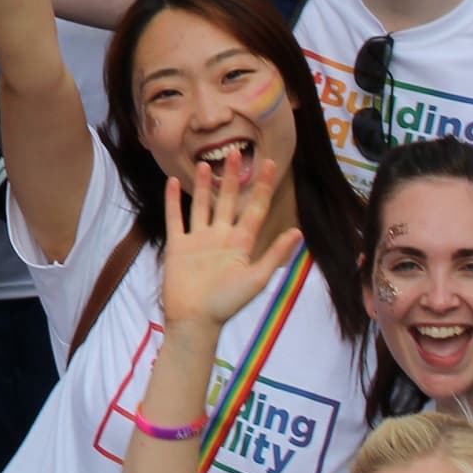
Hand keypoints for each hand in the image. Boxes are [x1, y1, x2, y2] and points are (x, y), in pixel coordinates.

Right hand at [159, 152, 300, 333]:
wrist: (195, 319)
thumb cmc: (227, 302)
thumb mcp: (256, 279)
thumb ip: (275, 254)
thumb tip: (298, 232)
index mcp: (240, 244)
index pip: (255, 209)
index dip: (262, 187)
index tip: (269, 164)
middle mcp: (220, 237)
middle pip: (228, 202)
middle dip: (232, 178)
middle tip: (234, 153)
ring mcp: (198, 240)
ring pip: (202, 206)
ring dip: (204, 186)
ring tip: (206, 163)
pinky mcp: (178, 245)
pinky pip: (175, 218)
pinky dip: (173, 200)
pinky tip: (173, 183)